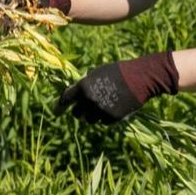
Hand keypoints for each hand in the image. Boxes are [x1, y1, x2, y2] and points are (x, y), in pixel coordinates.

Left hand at [54, 52, 178, 124]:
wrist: (139, 78)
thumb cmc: (118, 72)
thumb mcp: (97, 73)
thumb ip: (85, 84)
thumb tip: (76, 95)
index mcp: (83, 86)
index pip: (65, 99)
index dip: (59, 107)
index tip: (55, 113)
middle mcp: (89, 100)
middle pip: (76, 113)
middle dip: (79, 112)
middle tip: (84, 109)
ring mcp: (101, 110)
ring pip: (89, 120)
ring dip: (92, 115)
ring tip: (102, 106)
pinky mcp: (112, 118)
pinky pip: (102, 122)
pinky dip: (105, 117)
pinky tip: (113, 108)